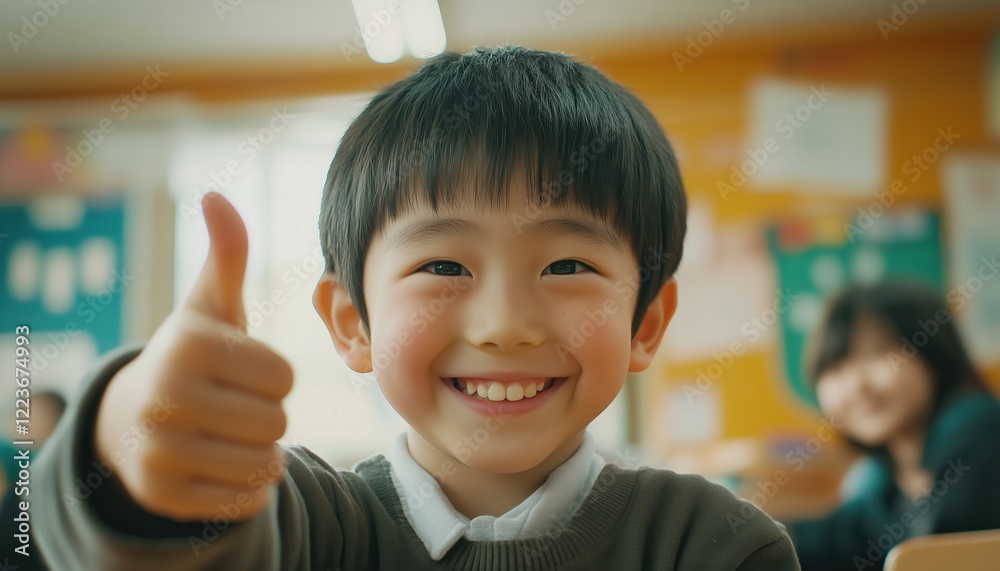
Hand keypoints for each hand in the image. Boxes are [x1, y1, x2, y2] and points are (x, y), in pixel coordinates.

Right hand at [94, 192, 293, 521]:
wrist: (133, 420)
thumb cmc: (193, 357)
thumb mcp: (210, 305)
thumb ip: (227, 254)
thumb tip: (216, 195)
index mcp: (185, 345)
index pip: (282, 376)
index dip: (272, 376)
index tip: (242, 371)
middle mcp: (163, 398)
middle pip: (276, 421)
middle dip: (268, 414)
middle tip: (236, 405)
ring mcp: (157, 451)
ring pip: (264, 464)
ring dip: (261, 452)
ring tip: (231, 434)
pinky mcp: (163, 496)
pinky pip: (245, 500)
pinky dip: (246, 486)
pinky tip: (222, 464)